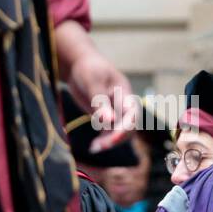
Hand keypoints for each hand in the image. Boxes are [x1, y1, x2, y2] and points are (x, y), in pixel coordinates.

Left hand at [56, 21, 137, 151]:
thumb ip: (100, 102)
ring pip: (119, 131)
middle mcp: (123, 105)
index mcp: (125, 94)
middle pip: (128, 127)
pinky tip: (93, 146)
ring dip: (109, 141)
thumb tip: (109, 122)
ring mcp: (115, 111)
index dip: (125, 128)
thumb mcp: (93, 82)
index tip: (112, 138)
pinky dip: (103, 139)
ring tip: (94, 147)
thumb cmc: (88, 68)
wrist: (80, 63)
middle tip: (99, 146)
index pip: (132, 115)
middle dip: (116, 138)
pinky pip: (109, 131)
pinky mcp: (105, 115)